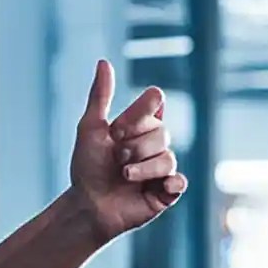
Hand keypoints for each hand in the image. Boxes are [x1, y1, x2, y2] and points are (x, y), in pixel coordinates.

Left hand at [71, 59, 187, 241]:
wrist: (87, 205)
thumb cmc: (87, 168)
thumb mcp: (91, 128)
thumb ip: (100, 96)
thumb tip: (104, 62)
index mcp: (140, 126)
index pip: (155, 102)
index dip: (137, 116)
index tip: (115, 132)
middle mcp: (154, 145)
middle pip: (162, 132)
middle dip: (134, 147)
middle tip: (117, 159)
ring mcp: (162, 169)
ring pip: (168, 157)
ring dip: (142, 168)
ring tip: (124, 176)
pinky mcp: (166, 192)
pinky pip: (180, 182)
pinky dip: (171, 182)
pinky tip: (160, 186)